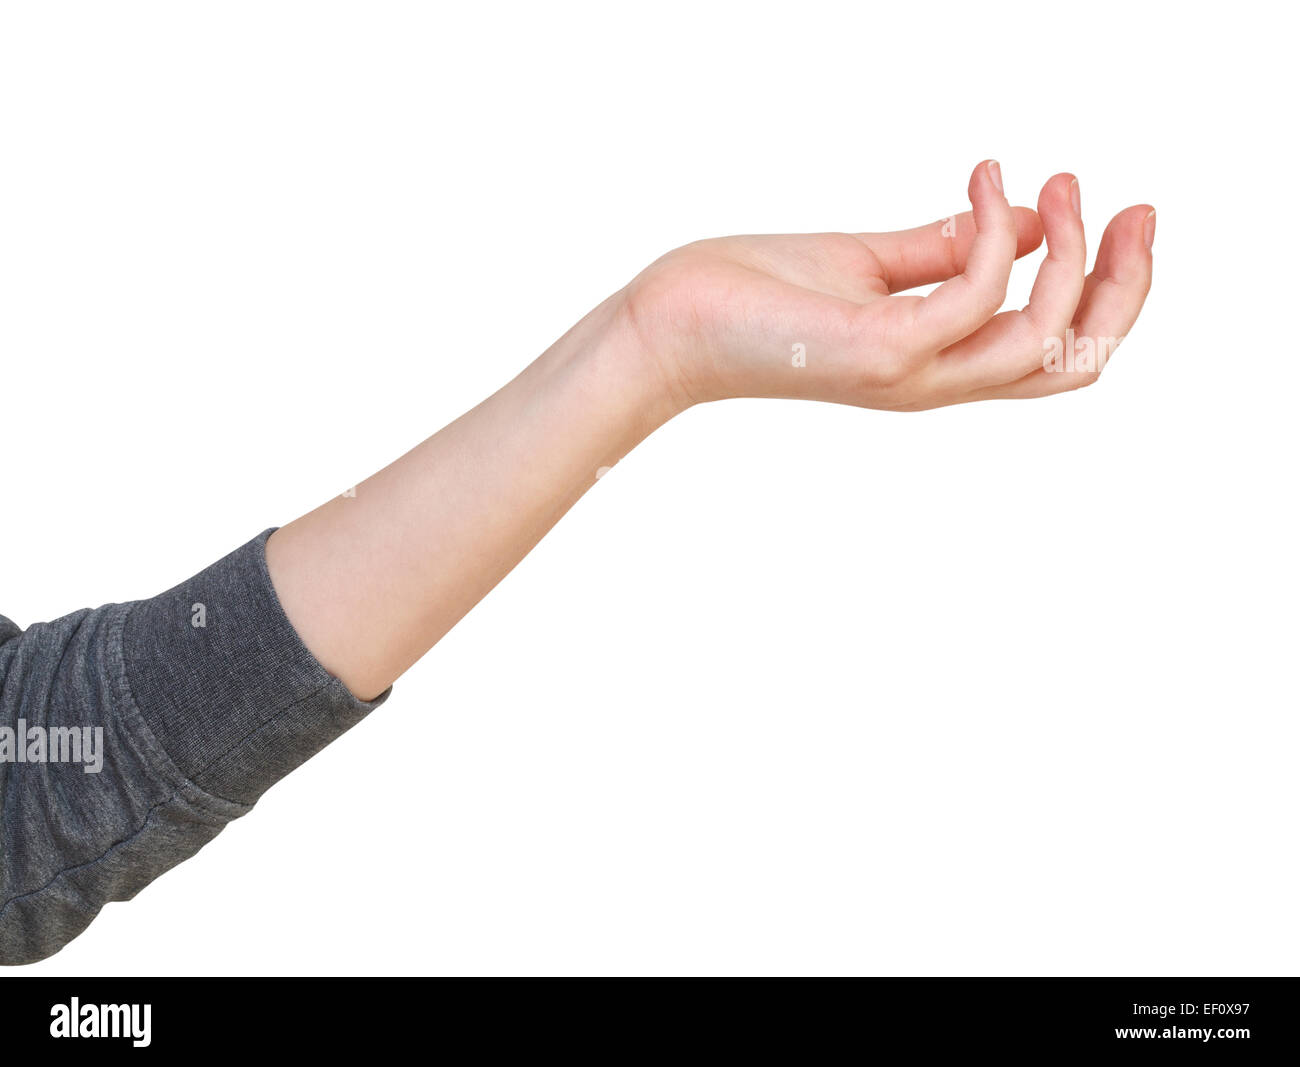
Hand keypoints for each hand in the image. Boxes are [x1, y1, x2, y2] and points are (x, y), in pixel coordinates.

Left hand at [621, 161, 1153, 411]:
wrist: (672, 323)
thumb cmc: (758, 297)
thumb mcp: (870, 264)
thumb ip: (945, 249)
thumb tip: (1019, 222)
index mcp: (938, 364)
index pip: (1057, 352)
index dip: (1112, 293)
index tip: (1125, 214)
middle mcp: (935, 381)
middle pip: (1073, 362)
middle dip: (1126, 289)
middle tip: (1135, 208)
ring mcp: (910, 373)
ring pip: (1041, 340)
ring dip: (1069, 254)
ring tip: (1054, 182)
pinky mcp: (878, 351)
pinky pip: (974, 296)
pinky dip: (993, 232)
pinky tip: (981, 176)